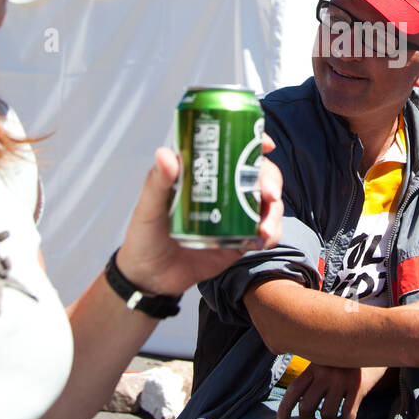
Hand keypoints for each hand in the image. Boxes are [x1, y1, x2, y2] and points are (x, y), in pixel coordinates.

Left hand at [114, 134, 283, 297]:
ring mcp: (234, 214)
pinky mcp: (240, 239)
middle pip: (258, 174)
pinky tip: (264, 240)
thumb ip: (158, 182)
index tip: (265, 145)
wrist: (150, 278)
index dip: (253, 141)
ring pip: (267, 203)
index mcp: (203, 173)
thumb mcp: (149, 207)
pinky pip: (264, 232)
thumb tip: (166, 154)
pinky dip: (271, 234)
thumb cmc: (144, 235)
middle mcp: (223, 189)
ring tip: (264, 229)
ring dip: (275, 212)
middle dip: (271, 180)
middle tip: (269, 194)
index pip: (232, 148)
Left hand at [276, 364, 387, 418]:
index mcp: (314, 364)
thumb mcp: (328, 360)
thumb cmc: (348, 359)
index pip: (293, 390)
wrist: (376, 344)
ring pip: (326, 413)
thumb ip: (314, 375)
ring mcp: (342, 378)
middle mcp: (325, 371)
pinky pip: (348, 414)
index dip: (284, 409)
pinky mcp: (358, 385)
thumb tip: (300, 402)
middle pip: (306, 405)